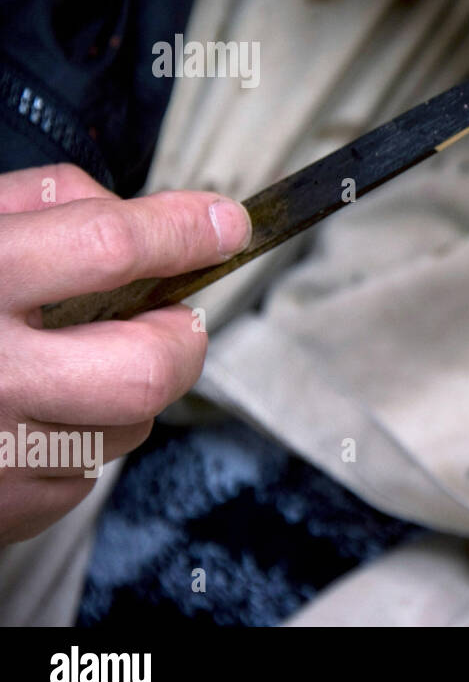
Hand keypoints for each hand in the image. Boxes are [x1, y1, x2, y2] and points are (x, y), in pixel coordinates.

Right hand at [0, 164, 251, 543]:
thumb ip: (43, 205)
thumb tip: (142, 215)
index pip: (107, 247)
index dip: (182, 231)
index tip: (223, 224)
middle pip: (147, 370)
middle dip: (181, 339)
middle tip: (172, 316)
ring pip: (127, 426)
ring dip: (127, 390)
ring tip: (73, 361)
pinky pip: (81, 476)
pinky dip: (77, 440)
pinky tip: (30, 414)